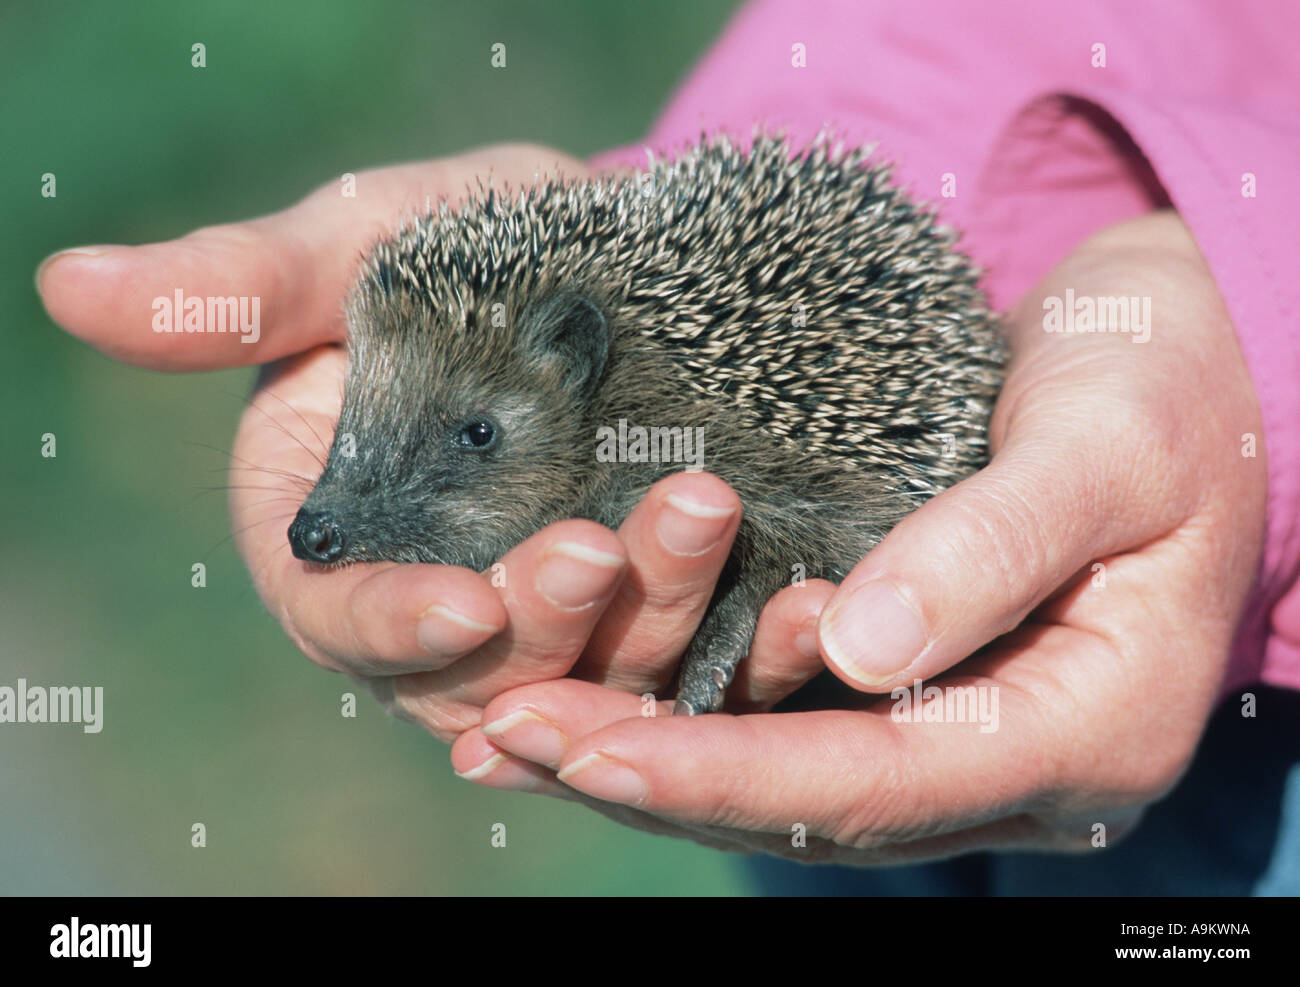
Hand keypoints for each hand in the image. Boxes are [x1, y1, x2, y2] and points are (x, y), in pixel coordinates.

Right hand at [36, 145, 828, 747]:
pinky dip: (755, 650)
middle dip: (546, 622)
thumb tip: (71, 287)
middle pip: (488, 671)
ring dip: (655, 626)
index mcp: (351, 543)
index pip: (347, 622)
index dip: (393, 629)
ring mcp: (569, 627)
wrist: (609, 266)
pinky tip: (807, 609)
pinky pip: (710, 663)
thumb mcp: (356, 248)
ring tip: (705, 520)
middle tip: (608, 542)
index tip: (456, 603)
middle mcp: (454, 607)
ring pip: (602, 678)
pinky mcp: (670, 620)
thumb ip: (242, 290)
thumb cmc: (464, 250)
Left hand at [456, 210, 1268, 862]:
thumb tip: (857, 651)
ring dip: (652, 762)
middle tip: (503, 735)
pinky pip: (795, 729)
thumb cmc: (1165, 392)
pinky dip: (691, 722)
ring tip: (508, 731)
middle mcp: (1018, 761)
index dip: (725, 772)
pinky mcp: (924, 688)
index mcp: (1084, 724)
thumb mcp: (1103, 448)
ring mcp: (967, 732)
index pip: (875, 779)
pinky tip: (593, 698)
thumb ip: (988, 547)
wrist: (1190, 368)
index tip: (587, 745)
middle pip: (814, 803)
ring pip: (791, 784)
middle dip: (655, 777)